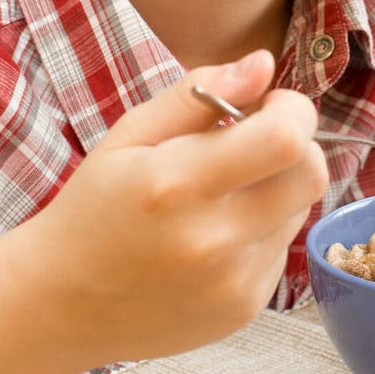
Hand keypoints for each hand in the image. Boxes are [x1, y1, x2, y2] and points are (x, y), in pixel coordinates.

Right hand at [24, 49, 328, 365]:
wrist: (63, 303)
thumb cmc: (97, 205)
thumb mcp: (132, 133)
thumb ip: (199, 92)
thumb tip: (263, 65)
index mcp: (178, 184)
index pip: (285, 139)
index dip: (292, 109)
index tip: (268, 104)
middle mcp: (213, 240)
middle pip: (311, 174)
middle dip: (296, 143)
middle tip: (257, 140)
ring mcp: (233, 283)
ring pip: (301, 208)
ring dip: (278, 186)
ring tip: (227, 189)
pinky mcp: (245, 308)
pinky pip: (283, 247)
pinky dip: (265, 227)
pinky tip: (220, 230)